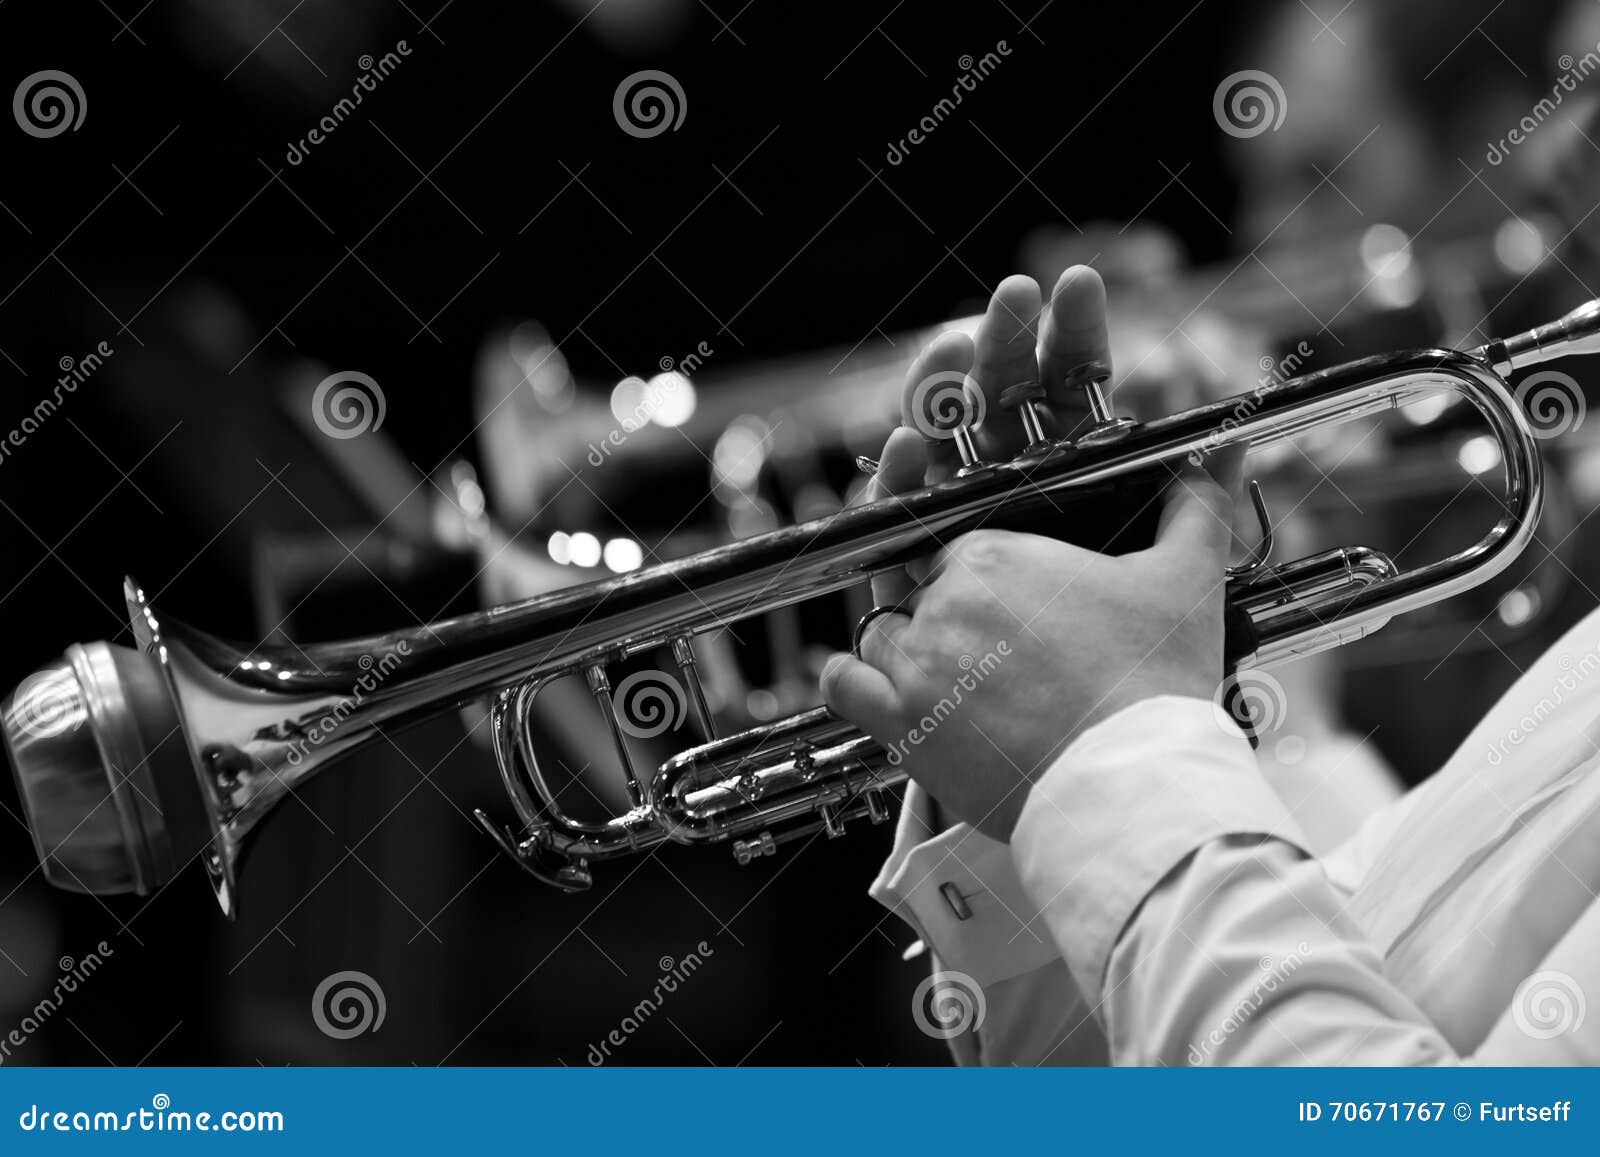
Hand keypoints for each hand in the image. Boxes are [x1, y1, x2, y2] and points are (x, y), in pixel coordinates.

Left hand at [822, 270, 1242, 841]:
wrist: (1135, 783)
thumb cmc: (1155, 686)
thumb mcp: (1186, 579)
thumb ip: (1197, 507)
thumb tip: (1220, 456)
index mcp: (995, 556)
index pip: (960, 547)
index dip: (984, 574)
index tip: (1012, 604)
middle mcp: (944, 601)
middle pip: (921, 589)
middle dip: (954, 614)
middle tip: (999, 650)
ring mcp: (916, 664)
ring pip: (883, 634)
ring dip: (908, 648)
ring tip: (957, 677)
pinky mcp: (902, 724)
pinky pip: (844, 685)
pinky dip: (853, 682)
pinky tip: (882, 687)